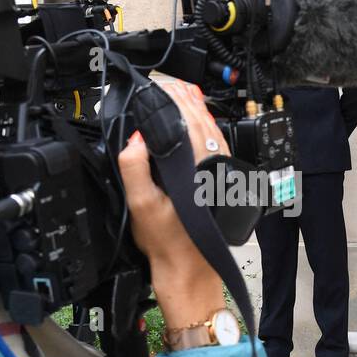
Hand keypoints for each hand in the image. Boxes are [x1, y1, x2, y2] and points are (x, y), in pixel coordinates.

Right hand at [117, 80, 225, 329]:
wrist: (189, 273)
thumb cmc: (168, 245)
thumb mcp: (140, 205)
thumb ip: (135, 167)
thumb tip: (137, 137)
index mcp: (198, 169)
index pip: (189, 121)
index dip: (175, 99)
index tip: (162, 86)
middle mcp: (214, 169)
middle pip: (203, 121)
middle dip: (187, 100)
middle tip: (170, 84)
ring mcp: (221, 177)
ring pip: (212, 133)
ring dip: (197, 112)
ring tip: (183, 96)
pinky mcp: (221, 186)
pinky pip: (214, 148)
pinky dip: (204, 131)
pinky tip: (195, 127)